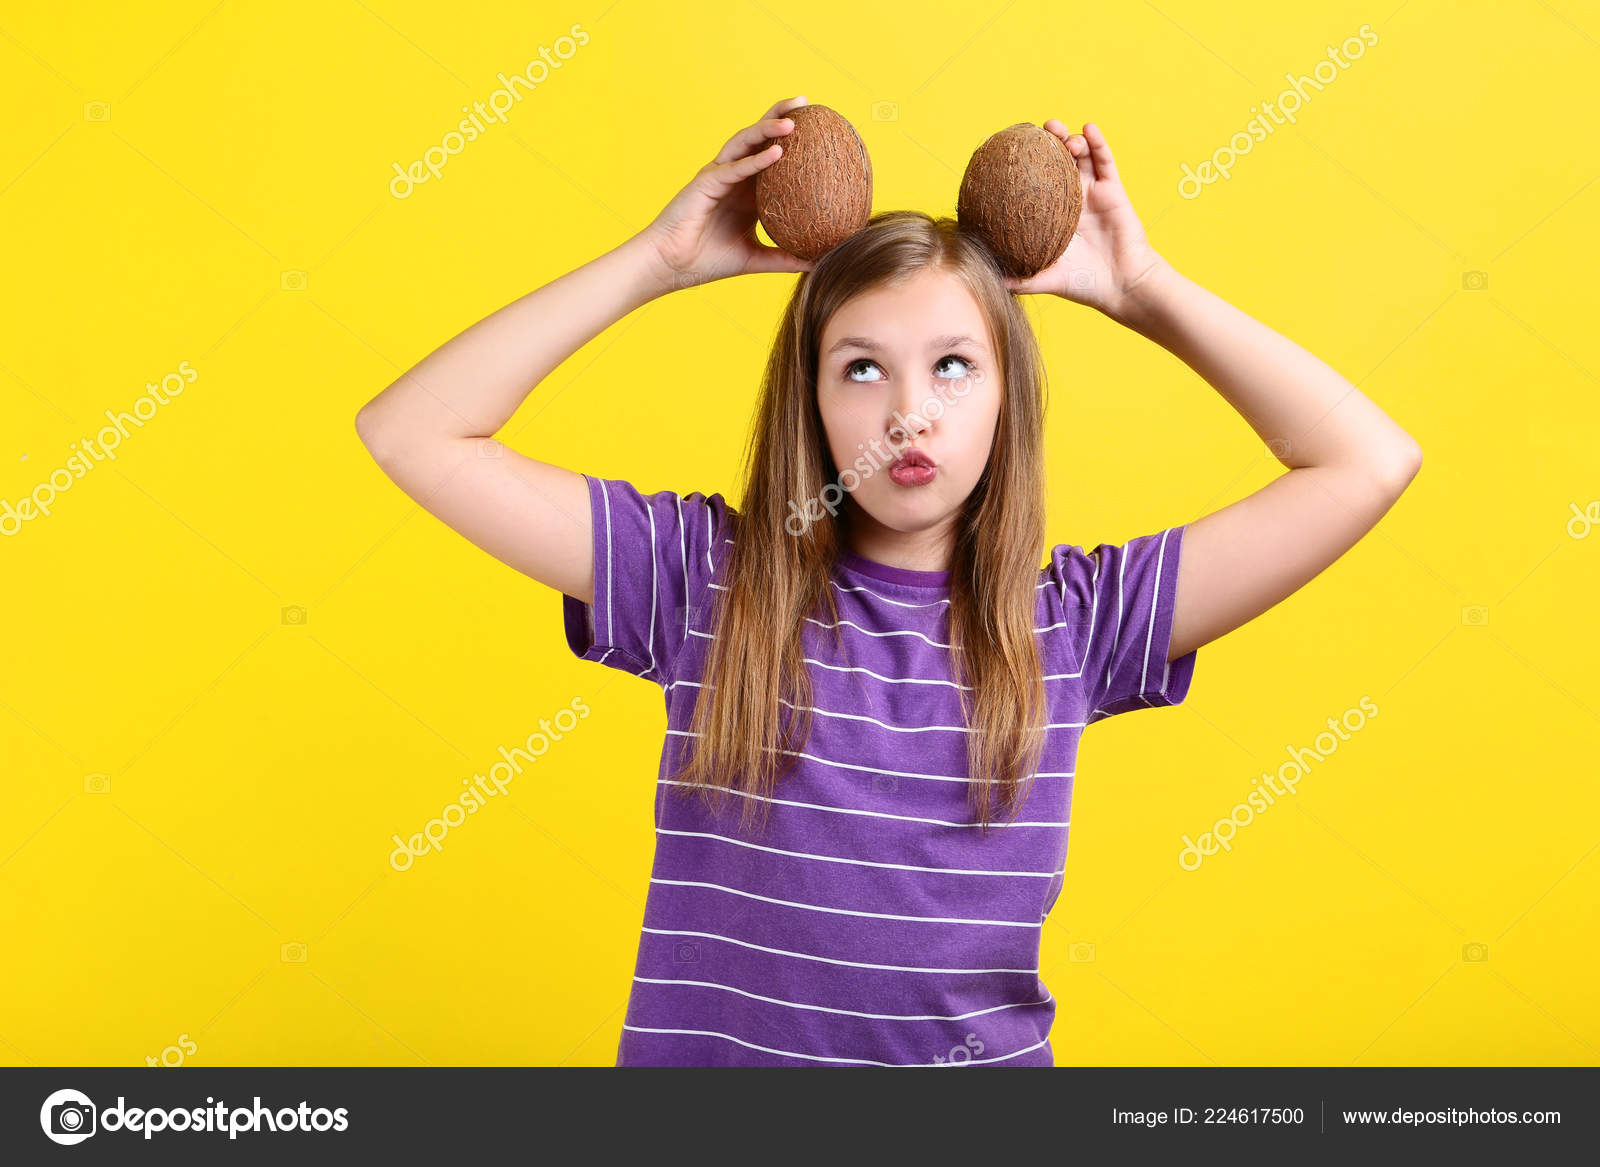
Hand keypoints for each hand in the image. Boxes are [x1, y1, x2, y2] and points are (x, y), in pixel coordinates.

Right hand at [637, 95, 817, 292]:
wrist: (672, 267)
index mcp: (746, 189)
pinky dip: (756, 160)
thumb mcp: (755, 259)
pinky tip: (776, 152)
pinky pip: (735, 168)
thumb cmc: (707, 261)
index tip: (819, 126)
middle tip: (806, 102)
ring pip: (745, 142)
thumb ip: (784, 258)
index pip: (771, 153)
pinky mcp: (706, 183)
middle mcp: (733, 175)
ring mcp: (719, 175)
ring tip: (793, 120)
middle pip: (759, 137)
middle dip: (780, 115)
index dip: (791, 137)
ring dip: (768, 128)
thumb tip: (818, 264)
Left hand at [1005, 122, 1168, 318]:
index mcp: (1054, 215)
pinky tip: (1089, 128)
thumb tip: (986, 280)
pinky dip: (1098, 142)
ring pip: (1081, 156)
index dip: (1026, 166)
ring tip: (1058, 131)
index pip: (1036, 183)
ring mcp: (1093, 192)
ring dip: (1070, 139)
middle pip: (1057, 162)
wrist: (1121, 286)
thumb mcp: (1045, 279)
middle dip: (1045, 143)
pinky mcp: (1114, 190)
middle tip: (1033, 132)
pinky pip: (1106, 161)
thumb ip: (1019, 279)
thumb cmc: (1084, 284)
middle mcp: (1072, 199)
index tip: (1009, 151)